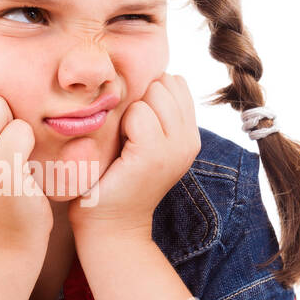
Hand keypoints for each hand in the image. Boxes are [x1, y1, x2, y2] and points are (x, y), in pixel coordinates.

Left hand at [69, 73, 200, 238]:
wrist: (110, 225)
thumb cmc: (115, 178)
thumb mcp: (144, 139)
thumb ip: (155, 110)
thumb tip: (156, 74)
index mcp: (189, 135)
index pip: (176, 82)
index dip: (148, 95)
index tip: (135, 127)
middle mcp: (190, 140)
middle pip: (166, 83)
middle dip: (140, 99)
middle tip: (127, 135)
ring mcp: (176, 148)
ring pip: (154, 94)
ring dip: (131, 111)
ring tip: (124, 142)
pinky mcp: (155, 155)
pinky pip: (138, 113)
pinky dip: (122, 124)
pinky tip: (120, 149)